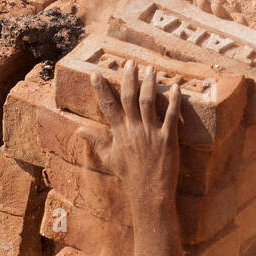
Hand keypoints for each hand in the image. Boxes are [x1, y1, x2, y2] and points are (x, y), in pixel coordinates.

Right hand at [78, 60, 180, 208]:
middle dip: (129, 78)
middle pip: (129, 98)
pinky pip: (171, 116)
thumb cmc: (129, 176)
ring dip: (149, 84)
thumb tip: (78, 130)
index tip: (95, 73)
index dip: (101, 89)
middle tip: (130, 62)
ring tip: (150, 68)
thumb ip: (95, 141)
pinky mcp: (168, 139)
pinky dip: (174, 101)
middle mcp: (133, 130)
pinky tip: (177, 87)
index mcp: (119, 133)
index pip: (107, 106)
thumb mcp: (109, 158)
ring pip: (148, 102)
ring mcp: (150, 133)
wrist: (149, 192)